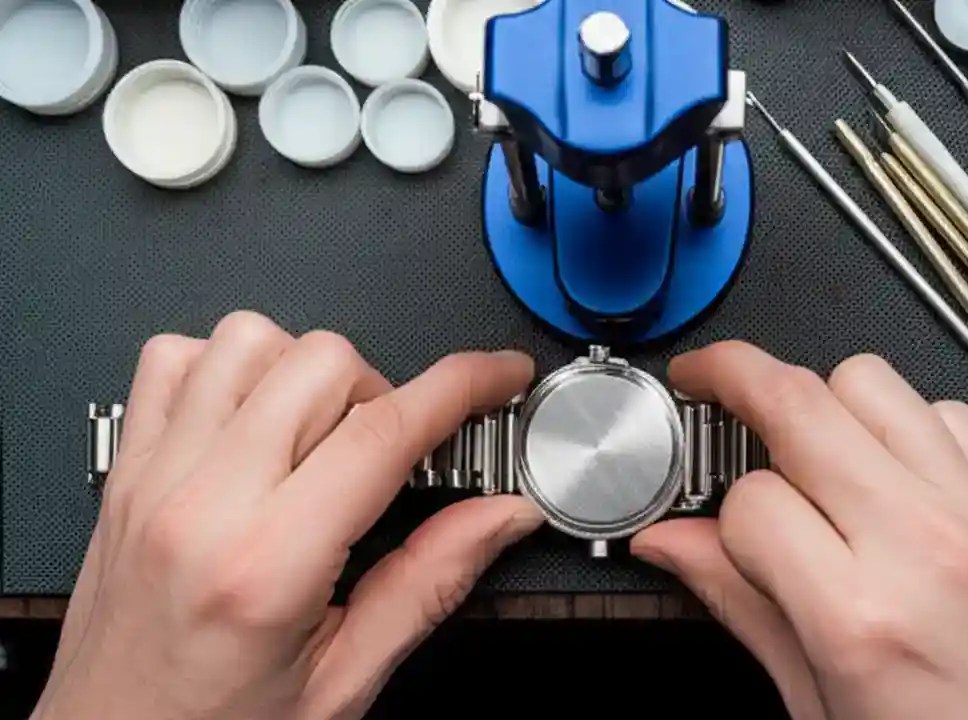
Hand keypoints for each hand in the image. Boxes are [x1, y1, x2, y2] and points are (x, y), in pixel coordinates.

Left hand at [33, 311, 541, 719]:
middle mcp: (200, 505)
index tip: (500, 374)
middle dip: (386, 392)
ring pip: (247, 340)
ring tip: (325, 432)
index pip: (382, 433)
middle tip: (401, 451)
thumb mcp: (344, 682)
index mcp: (266, 568)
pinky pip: (173, 358)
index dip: (462, 387)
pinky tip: (256, 418)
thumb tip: (500, 517)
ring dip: (306, 371)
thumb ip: (429, 585)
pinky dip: (228, 368)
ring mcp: (154, 479)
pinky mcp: (126, 472)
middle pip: (321, 364)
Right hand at [632, 342, 967, 719]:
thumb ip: (744, 611)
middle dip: (734, 376)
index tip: (715, 533)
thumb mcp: (821, 714)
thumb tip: (675, 544)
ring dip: (823, 401)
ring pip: (875, 383)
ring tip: (804, 445)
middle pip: (802, 401)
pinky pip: (953, 417)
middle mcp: (929, 548)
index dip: (717, 517)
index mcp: (863, 620)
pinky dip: (906, 426)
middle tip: (706, 383)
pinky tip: (889, 474)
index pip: (750, 500)